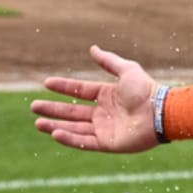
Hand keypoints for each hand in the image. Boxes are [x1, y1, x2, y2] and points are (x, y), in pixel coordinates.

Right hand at [31, 45, 160, 152]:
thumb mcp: (127, 70)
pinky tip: (55, 133)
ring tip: (37, 123)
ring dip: (55, 125)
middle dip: (53, 109)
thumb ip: (109, 61)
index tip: (46, 83)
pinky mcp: (107, 144)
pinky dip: (69, 138)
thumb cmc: (146, 91)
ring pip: (74, 128)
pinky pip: (84, 142)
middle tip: (33, 106)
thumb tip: (92, 48)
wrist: (159, 113)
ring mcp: (105, 129)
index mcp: (108, 95)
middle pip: (72, 111)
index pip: (80, 91)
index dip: (64, 87)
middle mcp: (104, 113)